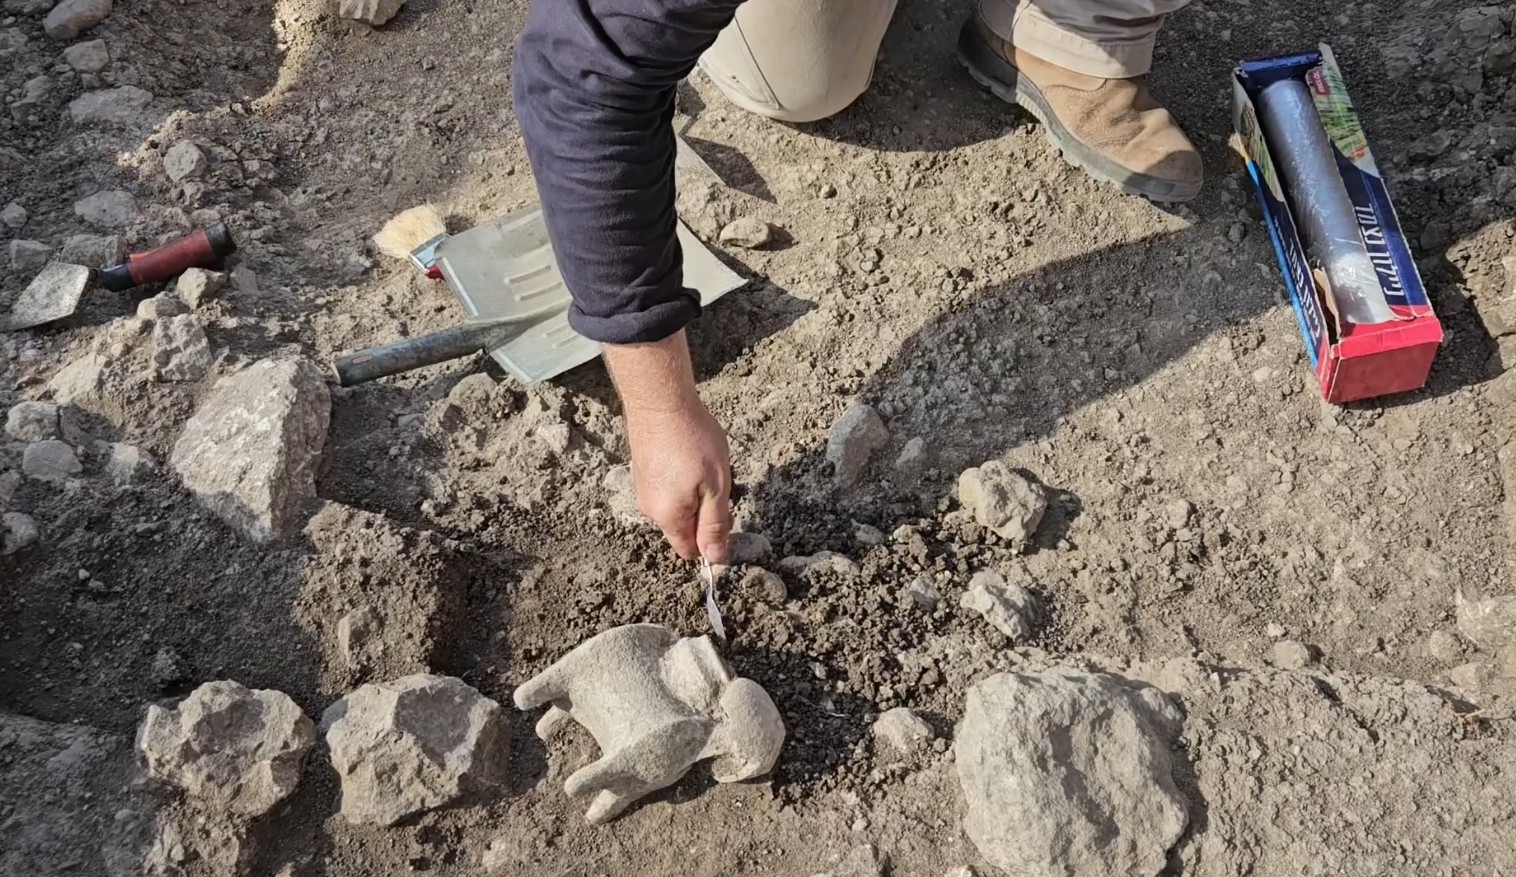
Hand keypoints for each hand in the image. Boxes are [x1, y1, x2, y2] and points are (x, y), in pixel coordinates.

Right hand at [603, 331, 731, 561]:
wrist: (659, 401)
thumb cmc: (693, 441)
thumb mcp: (717, 487)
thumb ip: (715, 525)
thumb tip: (715, 560)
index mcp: (669, 517)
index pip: (690, 551)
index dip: (711, 541)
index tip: (725, 515)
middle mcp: (650, 509)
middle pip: (683, 528)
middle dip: (704, 513)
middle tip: (716, 482)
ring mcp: (642, 489)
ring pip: (676, 506)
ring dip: (693, 493)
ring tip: (701, 464)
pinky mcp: (642, 471)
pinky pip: (667, 488)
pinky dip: (680, 478)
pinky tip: (687, 454)